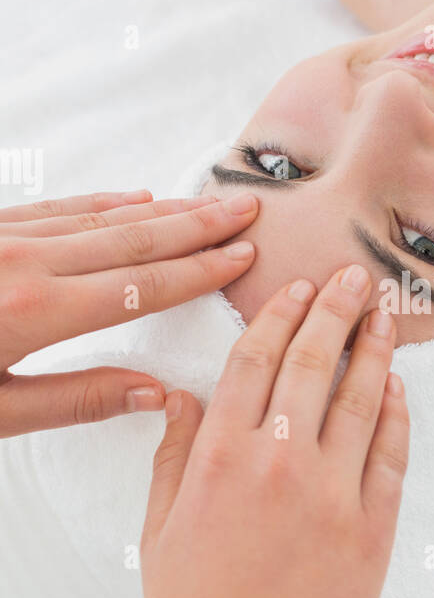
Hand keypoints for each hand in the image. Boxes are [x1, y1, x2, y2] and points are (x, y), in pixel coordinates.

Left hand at [0, 187, 259, 436]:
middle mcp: (24, 262)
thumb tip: (154, 392)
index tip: (242, 256)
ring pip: (100, 217)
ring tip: (206, 204)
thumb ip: (75, 400)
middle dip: (197, 225)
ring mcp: (4, 236)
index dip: (199, 271)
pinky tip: (134, 197)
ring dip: (161, 210)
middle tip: (245, 209)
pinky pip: (56, 206)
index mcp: (34, 311)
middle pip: (133, 240)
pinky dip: (102, 202)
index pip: (141, 287)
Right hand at [140, 264, 409, 597]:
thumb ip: (174, 457)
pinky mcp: (373, 530)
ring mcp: (332, 496)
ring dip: (374, 348)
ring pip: (360, 399)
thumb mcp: (161, 534)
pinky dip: (396, 412)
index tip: (297, 289)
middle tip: (354, 276)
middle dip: (335, 311)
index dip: (279, 317)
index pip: (253, 362)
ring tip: (384, 313)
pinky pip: (391, 454)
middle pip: (313, 364)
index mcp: (217, 460)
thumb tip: (183, 398)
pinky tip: (397, 386)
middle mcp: (277, 465)